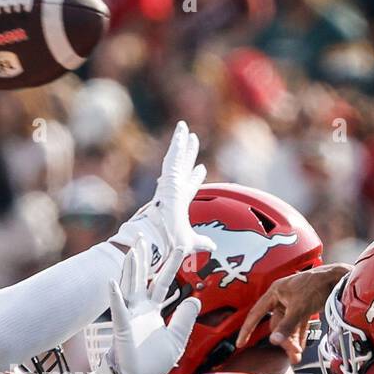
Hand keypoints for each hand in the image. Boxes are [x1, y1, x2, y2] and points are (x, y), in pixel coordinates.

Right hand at [103, 235, 200, 373]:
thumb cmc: (153, 361)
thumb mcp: (177, 340)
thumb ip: (185, 320)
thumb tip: (194, 299)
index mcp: (152, 310)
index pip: (162, 282)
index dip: (170, 265)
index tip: (180, 247)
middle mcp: (139, 309)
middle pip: (141, 278)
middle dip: (143, 257)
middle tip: (142, 236)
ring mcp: (129, 317)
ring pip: (129, 288)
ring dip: (130, 269)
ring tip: (132, 250)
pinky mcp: (122, 329)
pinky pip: (119, 311)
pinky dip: (115, 297)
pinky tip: (112, 283)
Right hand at [110, 121, 214, 274]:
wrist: (160, 242)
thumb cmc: (171, 245)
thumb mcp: (190, 242)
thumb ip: (201, 243)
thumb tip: (213, 246)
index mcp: (178, 204)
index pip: (188, 186)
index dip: (195, 177)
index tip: (202, 169)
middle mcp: (172, 192)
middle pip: (183, 167)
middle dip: (188, 154)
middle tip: (193, 139)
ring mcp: (169, 184)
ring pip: (177, 158)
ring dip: (181, 143)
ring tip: (185, 127)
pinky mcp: (168, 178)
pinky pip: (174, 155)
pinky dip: (178, 142)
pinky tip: (182, 129)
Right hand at [236, 262, 351, 362]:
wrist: (340, 279)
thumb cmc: (317, 286)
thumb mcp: (299, 307)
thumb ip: (286, 326)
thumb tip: (273, 342)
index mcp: (275, 292)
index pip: (256, 313)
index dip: (248, 329)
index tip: (240, 343)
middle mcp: (282, 297)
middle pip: (276, 324)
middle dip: (283, 340)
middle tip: (292, 355)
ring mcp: (293, 303)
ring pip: (288, 326)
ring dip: (292, 341)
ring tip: (297, 356)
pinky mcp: (304, 307)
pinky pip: (298, 325)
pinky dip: (299, 336)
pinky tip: (300, 347)